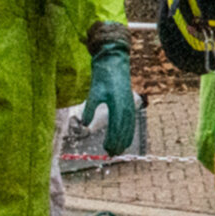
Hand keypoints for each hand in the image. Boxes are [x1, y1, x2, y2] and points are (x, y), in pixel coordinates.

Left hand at [79, 41, 137, 156]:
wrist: (115, 61)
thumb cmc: (103, 75)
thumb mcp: (94, 91)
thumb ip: (89, 108)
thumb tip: (83, 124)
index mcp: (117, 105)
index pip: (116, 129)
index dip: (112, 141)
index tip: (106, 150)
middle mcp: (126, 107)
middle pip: (124, 130)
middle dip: (118, 143)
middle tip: (111, 154)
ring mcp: (130, 104)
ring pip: (129, 127)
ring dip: (124, 139)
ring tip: (118, 149)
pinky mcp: (130, 102)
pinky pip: (131, 121)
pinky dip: (129, 130)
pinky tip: (125, 136)